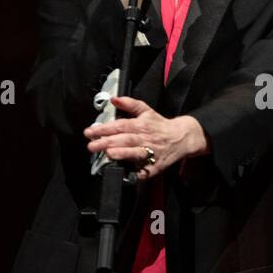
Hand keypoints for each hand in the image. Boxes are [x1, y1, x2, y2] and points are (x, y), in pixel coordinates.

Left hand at [84, 95, 204, 180]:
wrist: (183, 137)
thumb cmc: (161, 125)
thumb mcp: (146, 111)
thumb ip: (129, 104)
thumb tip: (113, 99)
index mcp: (141, 125)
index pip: (120, 125)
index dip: (104, 128)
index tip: (90, 131)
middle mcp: (145, 138)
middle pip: (124, 139)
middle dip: (106, 142)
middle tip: (91, 146)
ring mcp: (151, 152)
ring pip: (135, 153)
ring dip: (122, 154)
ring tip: (108, 154)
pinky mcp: (156, 166)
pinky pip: (146, 171)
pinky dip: (137, 173)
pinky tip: (127, 173)